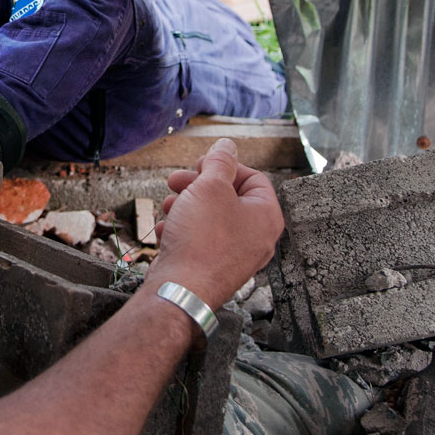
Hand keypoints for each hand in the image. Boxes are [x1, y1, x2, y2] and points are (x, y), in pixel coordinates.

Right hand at [146, 138, 284, 308]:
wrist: (181, 289)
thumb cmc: (202, 240)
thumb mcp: (210, 187)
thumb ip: (220, 162)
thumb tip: (227, 146)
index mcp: (266, 216)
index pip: (253, 178)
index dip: (224, 166)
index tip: (200, 165)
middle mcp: (258, 238)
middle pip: (230, 198)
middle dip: (198, 186)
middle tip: (176, 181)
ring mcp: (237, 256)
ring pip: (212, 218)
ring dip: (188, 206)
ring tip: (169, 206)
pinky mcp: (215, 268)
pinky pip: (203, 240)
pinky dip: (185, 230)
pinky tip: (168, 229)